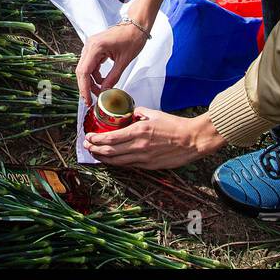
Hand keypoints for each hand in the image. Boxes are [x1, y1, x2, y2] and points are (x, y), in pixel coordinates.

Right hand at [76, 20, 147, 101]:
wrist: (136, 25)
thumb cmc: (132, 38)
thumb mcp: (124, 61)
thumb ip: (113, 77)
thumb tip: (104, 92)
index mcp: (96, 47)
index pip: (84, 72)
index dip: (84, 88)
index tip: (88, 100)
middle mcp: (89, 45)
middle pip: (82, 71)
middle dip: (86, 86)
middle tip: (92, 99)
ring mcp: (91, 46)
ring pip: (86, 68)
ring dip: (91, 81)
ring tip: (101, 91)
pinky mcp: (95, 48)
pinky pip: (91, 64)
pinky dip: (95, 74)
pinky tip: (103, 81)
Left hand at [85, 109, 226, 168]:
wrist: (192, 140)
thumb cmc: (175, 125)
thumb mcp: (154, 113)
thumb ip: (139, 113)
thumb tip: (131, 114)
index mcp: (138, 131)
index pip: (110, 138)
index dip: (96, 139)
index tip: (89, 137)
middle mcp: (138, 146)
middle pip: (110, 151)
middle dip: (95, 149)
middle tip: (87, 146)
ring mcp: (143, 158)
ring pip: (117, 161)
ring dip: (103, 158)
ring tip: (95, 154)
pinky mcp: (149, 166)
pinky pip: (129, 165)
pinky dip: (117, 163)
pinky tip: (112, 160)